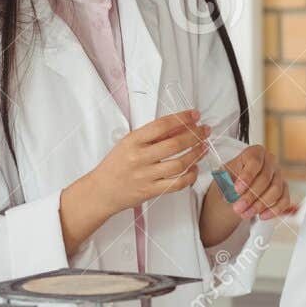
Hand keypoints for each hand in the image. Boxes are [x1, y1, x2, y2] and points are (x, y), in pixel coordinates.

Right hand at [83, 110, 207, 214]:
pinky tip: (194, 168)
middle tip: (204, 130)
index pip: (161, 125)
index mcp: (132, 141)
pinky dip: (190, 176)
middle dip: (195, 135)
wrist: (101, 191)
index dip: (182, 118)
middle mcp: (139, 158)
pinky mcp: (151, 191)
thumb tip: (180, 126)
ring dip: (196, 154)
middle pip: (174, 144)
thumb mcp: (128, 144)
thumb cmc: (116, 165)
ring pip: (179, 164)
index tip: (194, 115)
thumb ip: (152, 136)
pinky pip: (177, 183)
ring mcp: (146, 176)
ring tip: (204, 147)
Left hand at [222, 143, 296, 219]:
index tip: (237, 190)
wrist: (236, 187)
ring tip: (245, 214)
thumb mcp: (223, 177)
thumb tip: (229, 196)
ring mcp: (279, 175)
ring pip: (276, 190)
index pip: (254, 162)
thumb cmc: (231, 178)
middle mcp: (270, 161)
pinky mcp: (284, 189)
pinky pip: (284, 200)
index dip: (246, 177)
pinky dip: (273, 210)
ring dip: (260, 205)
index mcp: (254, 152)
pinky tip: (261, 216)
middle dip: (250, 196)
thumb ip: (225, 184)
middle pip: (265, 178)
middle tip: (238, 208)